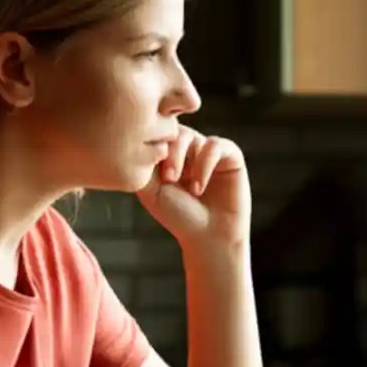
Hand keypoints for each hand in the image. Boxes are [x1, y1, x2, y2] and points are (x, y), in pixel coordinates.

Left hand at [136, 125, 250, 249]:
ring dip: (184, 160)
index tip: (152, 174)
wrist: (209, 236)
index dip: (151, 148)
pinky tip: (199, 188)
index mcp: (166, 154)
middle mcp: (187, 148)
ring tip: (187, 189)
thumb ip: (142, 164)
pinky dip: (204, 165)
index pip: (154, 133)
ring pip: (191, 136)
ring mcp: (207, 150)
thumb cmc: (178, 216)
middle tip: (169, 179)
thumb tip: (136, 138)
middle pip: (171, 130)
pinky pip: (215, 146)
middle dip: (168, 153)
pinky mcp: (230, 155)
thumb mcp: (151, 191)